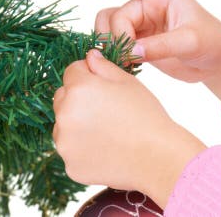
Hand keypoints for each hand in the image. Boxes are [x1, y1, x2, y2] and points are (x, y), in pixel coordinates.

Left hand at [52, 49, 206, 206]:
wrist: (158, 156)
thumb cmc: (147, 115)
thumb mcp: (129, 83)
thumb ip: (104, 67)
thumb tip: (90, 56)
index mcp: (79, 89)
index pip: (71, 71)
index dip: (88, 74)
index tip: (105, 85)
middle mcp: (64, 115)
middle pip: (62, 98)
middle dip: (78, 99)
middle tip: (107, 109)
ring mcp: (64, 143)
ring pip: (64, 126)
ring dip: (78, 125)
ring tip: (109, 131)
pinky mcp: (69, 165)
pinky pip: (72, 151)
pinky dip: (84, 149)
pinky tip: (108, 149)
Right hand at [94, 0, 220, 83]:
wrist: (217, 62)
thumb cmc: (212, 42)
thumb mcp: (191, 41)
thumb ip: (162, 46)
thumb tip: (131, 51)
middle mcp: (148, 7)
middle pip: (115, 14)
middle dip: (117, 34)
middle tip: (128, 55)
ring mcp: (142, 26)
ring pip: (109, 29)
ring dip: (109, 44)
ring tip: (124, 61)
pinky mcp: (139, 44)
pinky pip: (115, 45)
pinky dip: (114, 55)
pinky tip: (123, 67)